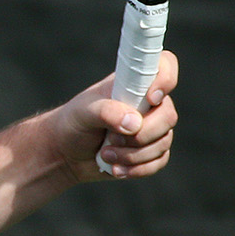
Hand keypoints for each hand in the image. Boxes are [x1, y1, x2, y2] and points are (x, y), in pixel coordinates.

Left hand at [47, 50, 179, 183]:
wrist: (66, 152)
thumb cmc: (73, 122)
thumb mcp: (83, 112)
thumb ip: (106, 112)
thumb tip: (134, 123)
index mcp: (133, 83)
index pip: (165, 66)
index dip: (165, 80)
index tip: (150, 98)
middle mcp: (148, 103)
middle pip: (168, 115)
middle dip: (141, 134)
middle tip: (111, 139)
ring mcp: (152, 128)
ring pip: (163, 142)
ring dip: (133, 154)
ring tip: (106, 154)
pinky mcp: (151, 152)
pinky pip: (158, 161)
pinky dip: (137, 168)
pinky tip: (116, 169)